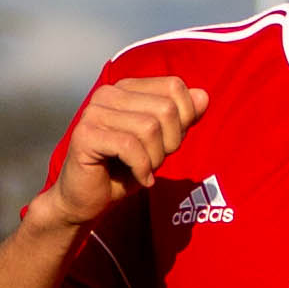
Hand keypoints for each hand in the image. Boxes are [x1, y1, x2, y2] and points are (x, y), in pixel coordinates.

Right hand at [31, 76, 204, 230]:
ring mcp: (94, 112)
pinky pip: (130, 147)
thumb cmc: (124, 170)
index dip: (185, 118)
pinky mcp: (85, 135)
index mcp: (127, 88)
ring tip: (143, 170)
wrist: (87, 200)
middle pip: (166, 109)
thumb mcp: (162, 143)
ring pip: (150, 128)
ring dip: (155, 159)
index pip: (174, 86)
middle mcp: (108, 93)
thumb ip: (182, 118)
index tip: (169, 143)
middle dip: (170, 143)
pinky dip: (142, 168)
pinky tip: (139, 178)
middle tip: (155, 161)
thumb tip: (203, 96)